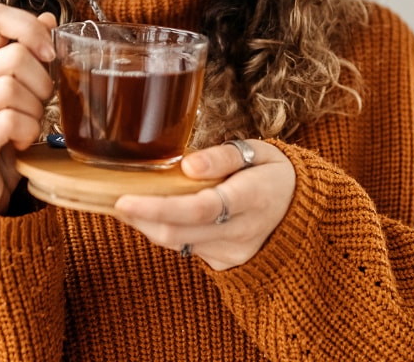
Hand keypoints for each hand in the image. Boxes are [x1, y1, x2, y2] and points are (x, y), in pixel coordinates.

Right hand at [0, 5, 56, 213]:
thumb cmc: (2, 142)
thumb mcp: (20, 94)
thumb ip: (29, 58)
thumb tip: (47, 19)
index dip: (30, 28)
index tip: (49, 55)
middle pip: (14, 56)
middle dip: (42, 82)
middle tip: (40, 106)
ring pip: (11, 87)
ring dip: (34, 111)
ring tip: (28, 126)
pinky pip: (9, 121)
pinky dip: (27, 132)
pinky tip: (21, 143)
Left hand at [113, 140, 294, 269]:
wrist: (300, 210)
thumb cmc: (272, 172)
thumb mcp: (257, 151)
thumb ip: (222, 156)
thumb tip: (187, 165)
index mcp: (253, 197)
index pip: (199, 208)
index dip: (158, 207)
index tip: (124, 200)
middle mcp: (242, 231)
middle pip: (180, 231)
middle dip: (141, 219)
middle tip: (113, 200)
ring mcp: (234, 252)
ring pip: (178, 242)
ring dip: (148, 225)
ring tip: (127, 204)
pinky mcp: (225, 262)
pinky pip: (186, 248)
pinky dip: (166, 231)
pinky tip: (154, 215)